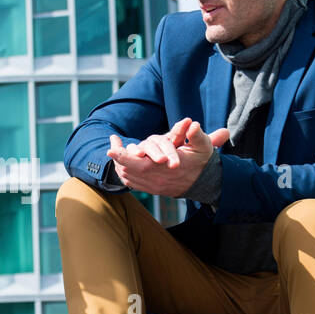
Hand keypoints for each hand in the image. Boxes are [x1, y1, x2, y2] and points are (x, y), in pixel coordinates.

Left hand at [108, 120, 230, 196]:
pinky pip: (132, 183)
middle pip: (130, 171)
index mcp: (169, 167)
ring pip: (128, 177)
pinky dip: (123, 172)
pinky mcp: (152, 189)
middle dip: (118, 159)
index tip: (111, 148)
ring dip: (119, 164)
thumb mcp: (204, 146)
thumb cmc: (202, 161)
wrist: (204, 183)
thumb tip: (192, 124)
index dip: (124, 157)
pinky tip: (120, 162)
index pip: (142, 164)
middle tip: (110, 147)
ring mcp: (154, 186)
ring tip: (113, 149)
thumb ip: (197, 136)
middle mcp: (159, 178)